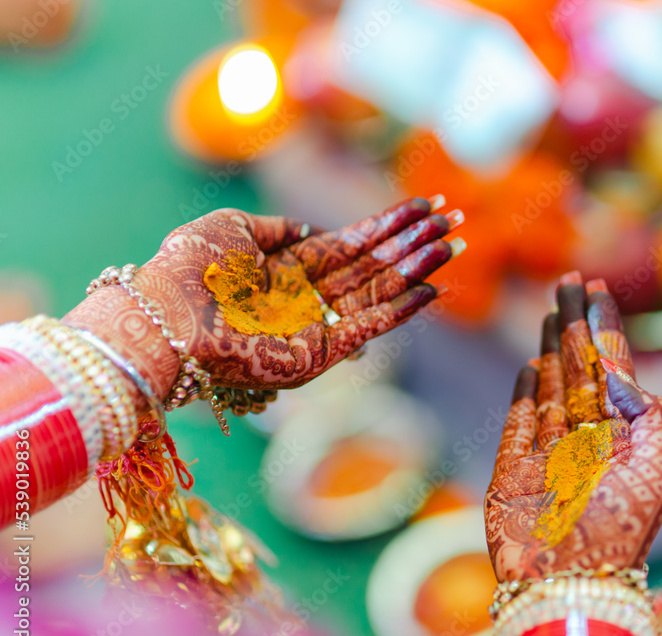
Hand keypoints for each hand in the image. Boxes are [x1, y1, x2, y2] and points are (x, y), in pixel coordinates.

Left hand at [64, 198, 460, 399]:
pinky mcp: (317, 357)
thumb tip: (308, 229)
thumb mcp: (230, 227)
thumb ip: (275, 227)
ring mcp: (314, 328)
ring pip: (377, 293)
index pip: (350, 244)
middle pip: (372, 266)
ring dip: (416, 270)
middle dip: (413, 243)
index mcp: (286, 269)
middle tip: (453, 221)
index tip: (423, 206)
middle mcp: (306, 300)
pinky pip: (367, 329)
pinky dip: (399, 311)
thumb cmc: (187, 268)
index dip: (387, 225)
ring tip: (452, 245)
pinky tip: (429, 289)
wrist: (162, 317)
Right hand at [484, 272, 661, 580]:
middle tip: (570, 282)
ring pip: (550, 386)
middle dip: (575, 324)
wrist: (569, 583)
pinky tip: (529, 364)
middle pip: (579, 368)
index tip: (599, 290)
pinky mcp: (512, 468)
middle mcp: (586, 438)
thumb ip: (647, 414)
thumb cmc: (621, 532)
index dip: (607, 329)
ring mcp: (548, 452)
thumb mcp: (658, 471)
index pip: (613, 369)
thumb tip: (624, 375)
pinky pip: (519, 421)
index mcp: (623, 438)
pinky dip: (523, 392)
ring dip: (550, 347)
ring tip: (552, 310)